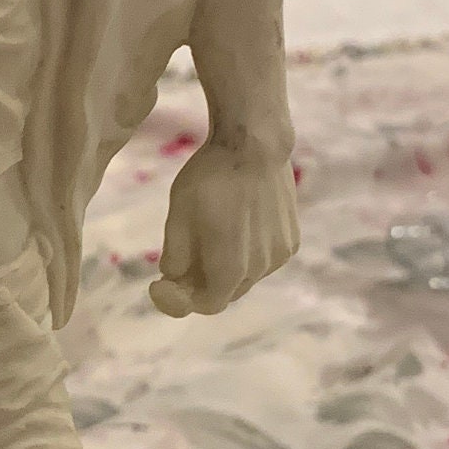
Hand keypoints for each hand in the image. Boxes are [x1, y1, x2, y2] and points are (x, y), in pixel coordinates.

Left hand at [150, 141, 299, 317]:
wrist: (254, 144)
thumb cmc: (209, 177)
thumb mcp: (178, 216)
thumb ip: (176, 256)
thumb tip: (175, 278)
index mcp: (231, 268)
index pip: (207, 305)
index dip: (179, 300)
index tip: (158, 283)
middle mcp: (260, 268)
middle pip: (226, 291)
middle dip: (201, 282)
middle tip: (180, 258)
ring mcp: (279, 254)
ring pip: (246, 276)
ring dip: (224, 268)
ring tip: (209, 234)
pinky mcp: (291, 240)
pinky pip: (262, 259)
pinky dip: (245, 254)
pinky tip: (236, 224)